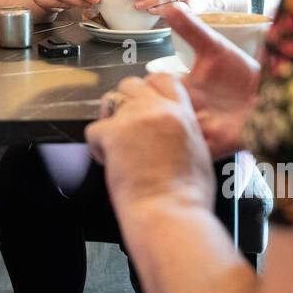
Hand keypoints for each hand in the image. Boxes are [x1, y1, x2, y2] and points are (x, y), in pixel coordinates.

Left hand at [86, 73, 214, 210]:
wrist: (170, 212)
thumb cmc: (187, 196)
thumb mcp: (199, 154)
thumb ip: (185, 133)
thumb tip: (175, 133)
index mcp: (182, 114)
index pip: (164, 80)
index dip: (150, 87)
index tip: (144, 101)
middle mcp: (158, 110)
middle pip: (133, 84)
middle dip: (126, 101)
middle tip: (125, 125)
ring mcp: (134, 119)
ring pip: (111, 100)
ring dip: (109, 118)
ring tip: (114, 142)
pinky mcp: (113, 134)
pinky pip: (93, 129)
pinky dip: (97, 146)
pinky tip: (108, 161)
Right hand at [160, 3, 261, 158]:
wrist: (272, 97)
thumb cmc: (241, 73)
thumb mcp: (215, 48)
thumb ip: (191, 29)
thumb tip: (169, 6)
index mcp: (182, 88)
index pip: (153, 88)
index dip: (148, 86)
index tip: (148, 85)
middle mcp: (185, 109)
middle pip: (157, 112)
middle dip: (153, 109)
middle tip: (158, 103)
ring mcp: (197, 128)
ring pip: (170, 132)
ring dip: (168, 126)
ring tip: (174, 119)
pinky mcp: (211, 145)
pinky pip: (191, 150)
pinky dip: (186, 145)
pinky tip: (192, 133)